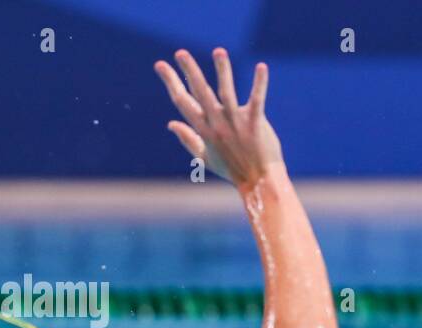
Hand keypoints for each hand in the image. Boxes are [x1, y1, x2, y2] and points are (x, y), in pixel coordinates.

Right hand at [155, 48, 282, 187]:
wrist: (259, 183)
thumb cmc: (233, 170)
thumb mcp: (204, 159)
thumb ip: (187, 140)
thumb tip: (171, 123)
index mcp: (203, 130)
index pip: (182, 102)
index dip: (171, 82)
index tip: (160, 65)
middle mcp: (217, 124)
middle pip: (200, 92)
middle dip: (189, 71)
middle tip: (180, 52)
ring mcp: (236, 123)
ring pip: (226, 92)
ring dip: (223, 70)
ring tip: (218, 51)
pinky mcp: (255, 124)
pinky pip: (257, 100)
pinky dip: (259, 83)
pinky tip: (261, 67)